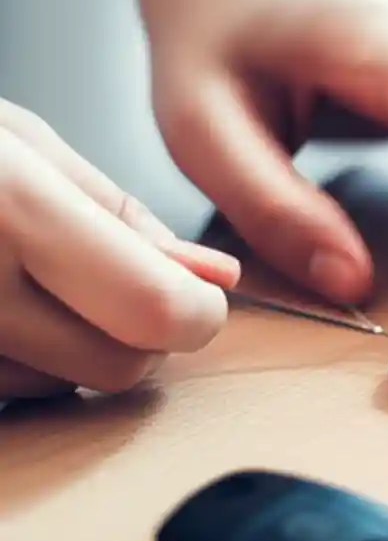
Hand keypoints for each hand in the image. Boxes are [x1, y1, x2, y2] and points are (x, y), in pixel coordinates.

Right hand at [0, 98, 239, 400]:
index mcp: (7, 205)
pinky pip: (10, 397)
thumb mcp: (18, 143)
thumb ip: (122, 216)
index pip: (156, 309)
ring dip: (70, 350)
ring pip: (62, 388)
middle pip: (119, 365)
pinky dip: (21, 362)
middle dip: (138, 333)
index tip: (201, 296)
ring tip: (24, 281)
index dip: (197, 313)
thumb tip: (213, 276)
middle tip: (103, 281)